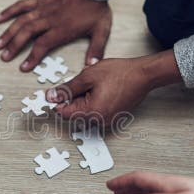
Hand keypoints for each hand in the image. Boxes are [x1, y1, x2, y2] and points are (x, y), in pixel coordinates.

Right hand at [0, 0, 111, 70]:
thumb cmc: (97, 9)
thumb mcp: (101, 31)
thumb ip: (96, 49)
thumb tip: (92, 66)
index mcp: (62, 29)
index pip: (43, 45)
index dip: (32, 56)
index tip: (23, 67)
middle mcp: (50, 19)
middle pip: (27, 33)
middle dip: (14, 46)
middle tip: (4, 57)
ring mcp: (44, 8)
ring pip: (22, 21)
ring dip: (9, 32)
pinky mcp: (42, 0)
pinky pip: (23, 5)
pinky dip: (10, 11)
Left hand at [47, 52, 180, 123]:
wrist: (143, 74)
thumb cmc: (119, 73)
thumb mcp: (87, 76)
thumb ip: (67, 89)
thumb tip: (50, 97)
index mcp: (92, 113)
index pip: (64, 113)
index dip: (58, 101)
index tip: (55, 92)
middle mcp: (100, 121)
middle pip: (74, 113)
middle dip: (73, 98)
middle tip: (83, 82)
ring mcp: (108, 120)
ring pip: (85, 112)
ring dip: (83, 98)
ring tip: (94, 84)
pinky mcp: (113, 116)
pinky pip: (96, 111)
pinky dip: (93, 100)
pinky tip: (101, 88)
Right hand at [108, 171, 193, 193]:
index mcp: (169, 184)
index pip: (139, 178)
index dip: (122, 181)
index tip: (109, 185)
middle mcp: (174, 184)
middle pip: (144, 181)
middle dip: (127, 185)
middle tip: (114, 190)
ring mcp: (183, 189)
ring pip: (154, 187)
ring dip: (138, 190)